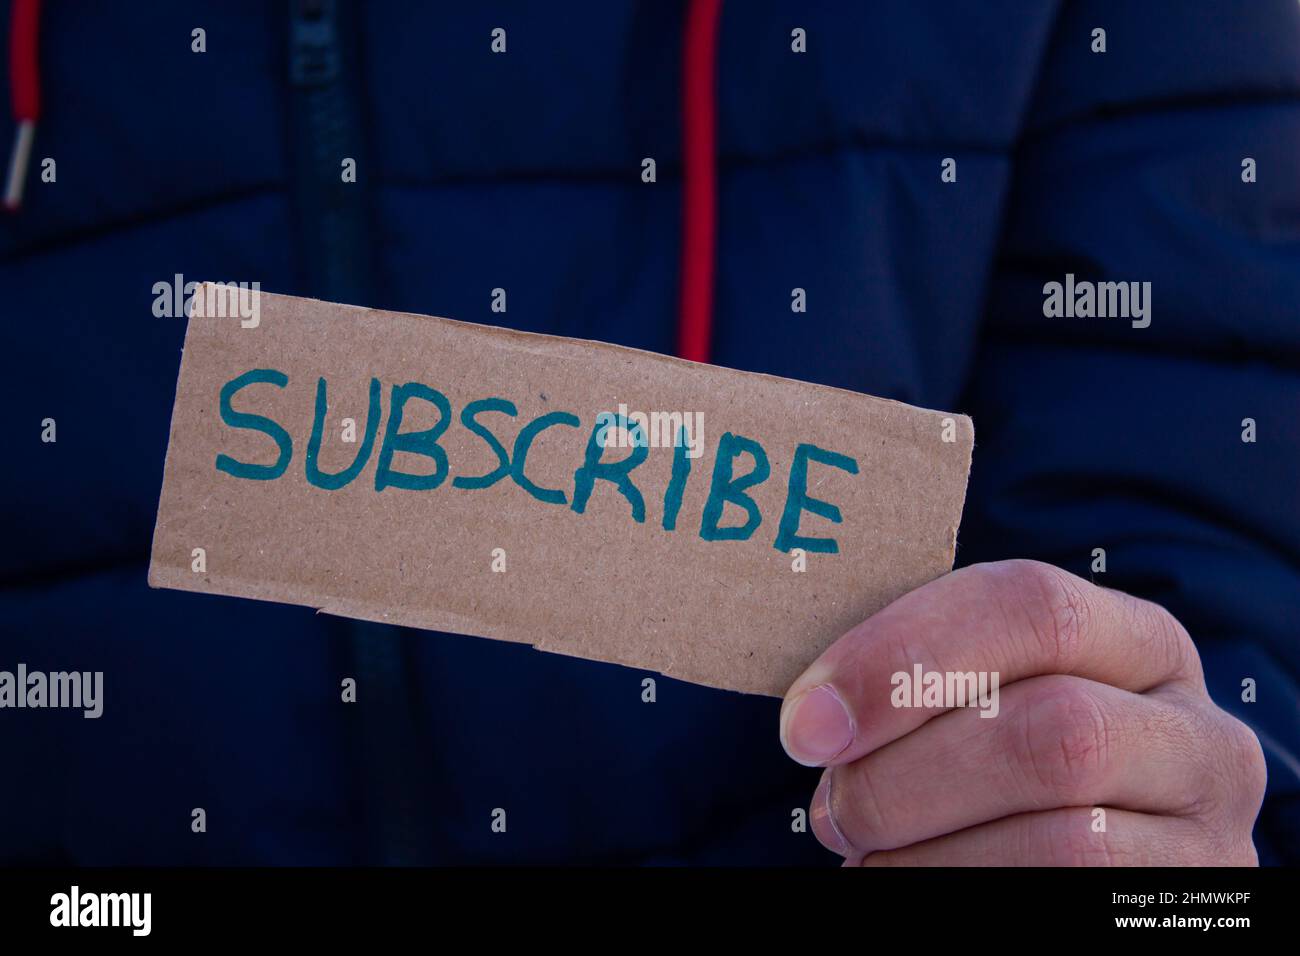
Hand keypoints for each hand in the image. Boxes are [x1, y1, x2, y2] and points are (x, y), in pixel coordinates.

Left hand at [779, 560, 1265, 864]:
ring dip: (929, 858)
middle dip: (908, 778)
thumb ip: (922, 683)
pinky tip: (908, 886)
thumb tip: (817, 717)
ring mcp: (1209, 841)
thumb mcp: (984, 702)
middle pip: (1052, 732)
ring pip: (1064, 842)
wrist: (1091, 868)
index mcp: (1140, 644)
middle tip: (833, 812)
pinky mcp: (1188, 915)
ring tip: (866, 858)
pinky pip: (1062, 905)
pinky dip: (959, 896)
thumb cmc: (1004, 771)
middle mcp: (1199, 735)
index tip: (807, 725)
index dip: (904, 657)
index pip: (1030, 605)